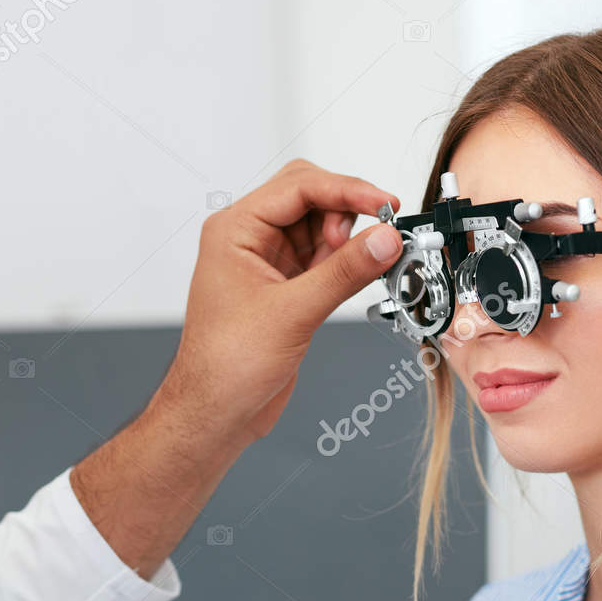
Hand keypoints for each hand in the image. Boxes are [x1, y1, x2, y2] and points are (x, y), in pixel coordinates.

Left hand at [72, 160, 401, 578]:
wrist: (217, 413)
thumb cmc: (226, 367)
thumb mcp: (293, 313)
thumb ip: (343, 272)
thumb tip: (384, 240)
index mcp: (235, 230)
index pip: (298, 187)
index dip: (346, 189)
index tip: (384, 204)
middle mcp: (250, 240)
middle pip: (311, 198)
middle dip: (348, 210)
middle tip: (378, 234)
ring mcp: (270, 263)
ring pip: (321, 227)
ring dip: (351, 238)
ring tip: (374, 259)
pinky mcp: (288, 288)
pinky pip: (325, 259)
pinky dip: (349, 261)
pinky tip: (367, 270)